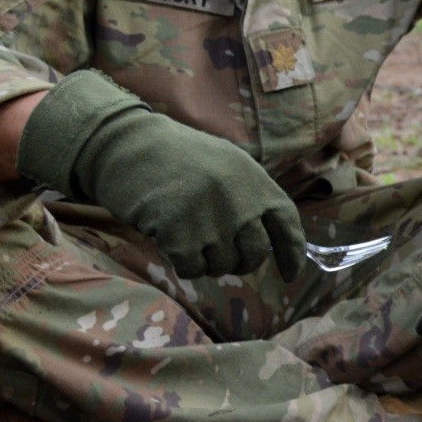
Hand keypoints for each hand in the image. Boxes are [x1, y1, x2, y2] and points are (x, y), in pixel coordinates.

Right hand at [16, 70, 305, 280]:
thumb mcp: (227, 164)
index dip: (292, 254)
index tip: (290, 274)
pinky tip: (172, 242)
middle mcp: (241, 202)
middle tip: (226, 258)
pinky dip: (184, 264)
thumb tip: (271, 241)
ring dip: (209, 262)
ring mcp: (212, 221)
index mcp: (256, 181)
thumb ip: (251, 196)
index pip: (287, 225)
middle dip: (243, 263)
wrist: (129, 146)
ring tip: (191, 238)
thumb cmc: (176, 156)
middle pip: (256, 254)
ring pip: (223, 266)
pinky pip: (193, 269)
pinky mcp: (181, 237)